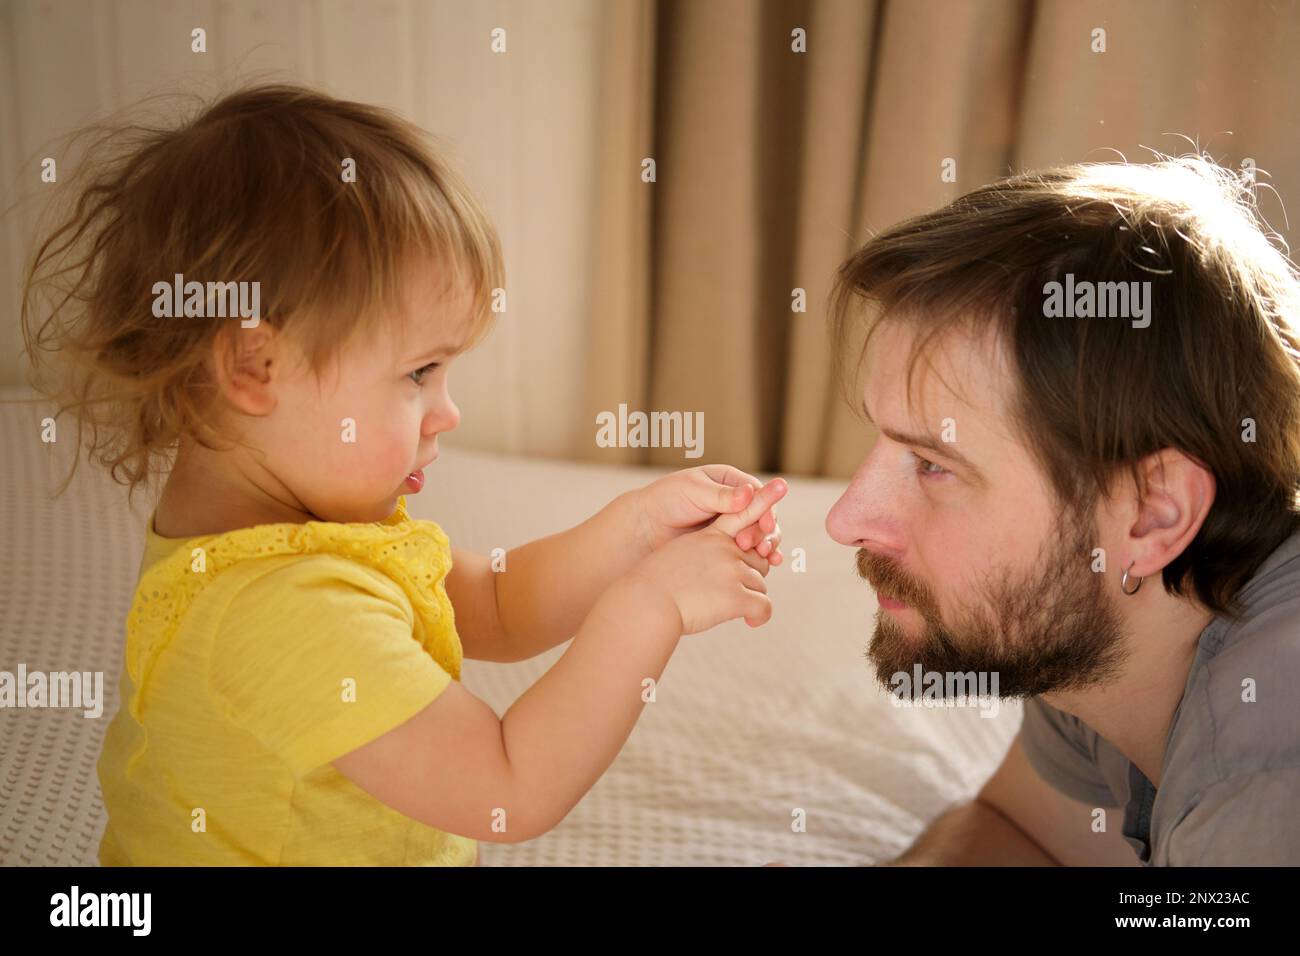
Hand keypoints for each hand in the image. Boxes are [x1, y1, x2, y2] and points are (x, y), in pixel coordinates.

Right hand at [625, 477, 787, 633]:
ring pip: (760, 584)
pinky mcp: (736, 595)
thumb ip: (702, 554)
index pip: (743, 513)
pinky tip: (750, 622)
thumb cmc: (654, 584)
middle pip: (759, 558)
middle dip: (753, 574)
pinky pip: (764, 607)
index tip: (781, 485)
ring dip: (750, 598)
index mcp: (711, 536)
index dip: (764, 500)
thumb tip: (714, 564)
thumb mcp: (678, 556)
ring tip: (728, 608)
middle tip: (733, 590)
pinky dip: (760, 617)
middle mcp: (725, 548)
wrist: (645, 602)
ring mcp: (732, 570)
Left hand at [633, 465, 786, 564]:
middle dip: (764, 531)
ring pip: (761, 535)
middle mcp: (737, 504)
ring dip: (766, 546)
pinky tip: (767, 567)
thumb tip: (749, 493)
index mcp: (731, 482)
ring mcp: (734, 526)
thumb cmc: (666, 501)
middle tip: (753, 545)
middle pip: (765, 516)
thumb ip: (722, 496)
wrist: (646, 527)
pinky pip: (751, 552)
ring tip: (764, 558)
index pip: (759, 495)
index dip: (767, 509)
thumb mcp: (693, 492)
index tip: (766, 524)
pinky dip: (760, 559)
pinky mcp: (729, 547)